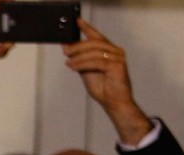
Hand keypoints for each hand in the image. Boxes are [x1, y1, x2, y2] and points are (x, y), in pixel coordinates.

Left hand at [63, 20, 152, 143]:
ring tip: (68, 61)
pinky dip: (83, 63)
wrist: (114, 103)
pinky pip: (97, 62)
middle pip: (95, 43)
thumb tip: (68, 48)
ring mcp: (118, 58)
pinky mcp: (117, 66)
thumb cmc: (104, 88)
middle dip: (78, 46)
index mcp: (110, 51)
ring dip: (78, 56)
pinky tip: (73, 66)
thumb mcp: (87, 71)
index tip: (77, 22)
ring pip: (95, 52)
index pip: (97, 36)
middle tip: (65, 50)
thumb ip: (80, 59)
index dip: (87, 28)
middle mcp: (115, 51)